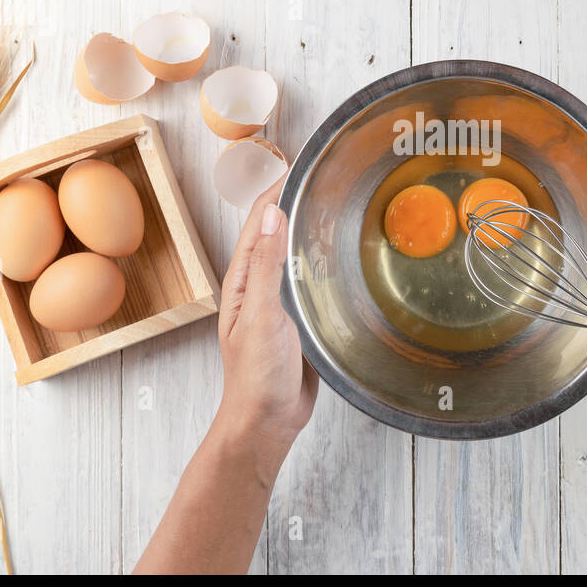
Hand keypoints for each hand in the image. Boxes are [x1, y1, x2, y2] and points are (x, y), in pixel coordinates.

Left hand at [214, 178, 318, 466]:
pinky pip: (311, 281)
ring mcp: (279, 302)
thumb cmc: (257, 377)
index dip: (278, 189)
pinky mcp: (299, 319)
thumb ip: (267, 267)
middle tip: (327, 175)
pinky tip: (343, 257)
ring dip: (312, 230)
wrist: (266, 423)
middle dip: (297, 201)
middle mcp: (259, 285)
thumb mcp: (263, 316)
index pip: (260, 221)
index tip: (301, 163)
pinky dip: (324, 261)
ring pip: (296, 255)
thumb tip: (272, 215)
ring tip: (339, 205)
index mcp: (243, 280)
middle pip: (278, 232)